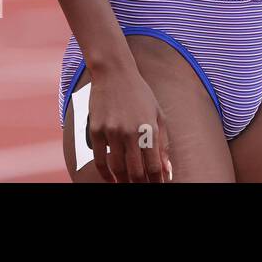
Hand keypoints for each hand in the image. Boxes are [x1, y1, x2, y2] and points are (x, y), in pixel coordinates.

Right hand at [85, 68, 171, 182]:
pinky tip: (111, 179)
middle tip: (143, 188)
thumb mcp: (158, 114)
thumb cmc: (140, 93)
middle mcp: (130, 132)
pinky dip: (105, 174)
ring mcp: (111, 132)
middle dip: (141, 184)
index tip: (158, 186)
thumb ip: (164, 143)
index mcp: (149, 128)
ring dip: (123, 182)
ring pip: (117, 168)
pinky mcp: (95, 130)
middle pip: (136, 171)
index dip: (156, 181)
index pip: (154, 166)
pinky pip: (99, 159)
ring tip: (128, 185)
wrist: (114, 73)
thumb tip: (166, 169)